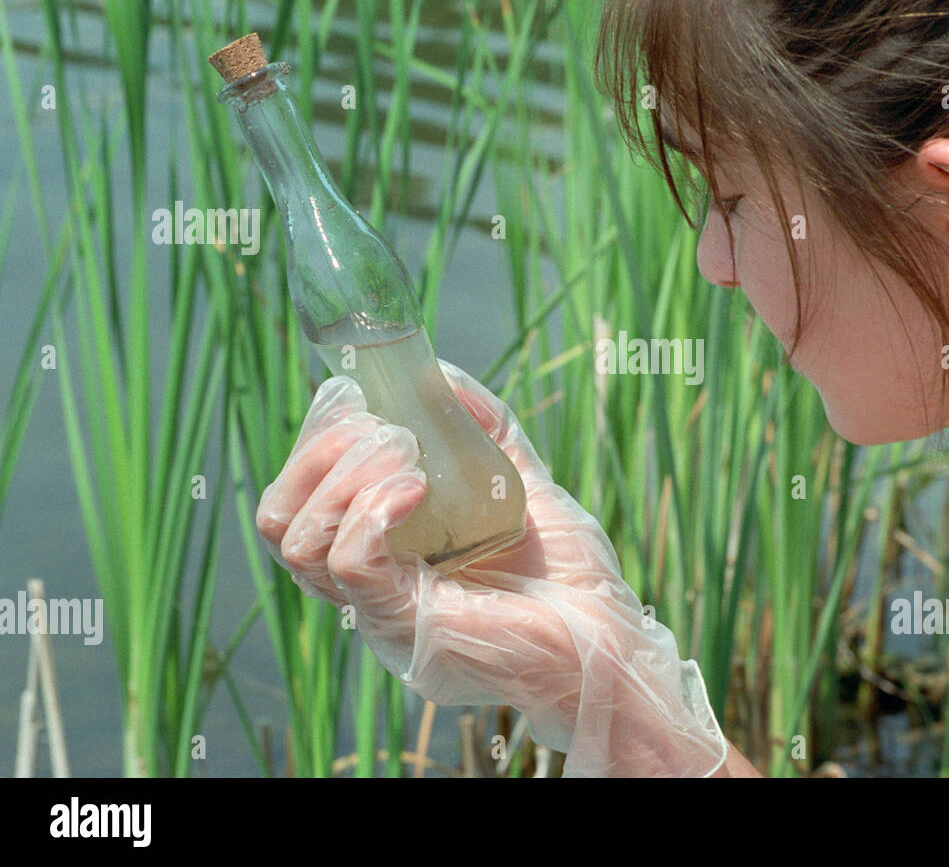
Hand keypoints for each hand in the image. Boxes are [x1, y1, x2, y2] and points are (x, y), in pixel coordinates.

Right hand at [255, 361, 726, 776]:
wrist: (608, 635)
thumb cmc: (568, 574)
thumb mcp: (520, 479)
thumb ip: (482, 426)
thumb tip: (439, 375)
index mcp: (380, 552)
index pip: (297, 497)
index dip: (315, 439)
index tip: (358, 396)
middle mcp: (366, 585)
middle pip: (279, 517)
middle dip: (321, 450)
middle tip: (391, 431)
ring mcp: (380, 609)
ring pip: (298, 538)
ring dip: (346, 474)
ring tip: (411, 458)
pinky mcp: (407, 625)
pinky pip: (351, 565)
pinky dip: (373, 509)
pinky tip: (418, 488)